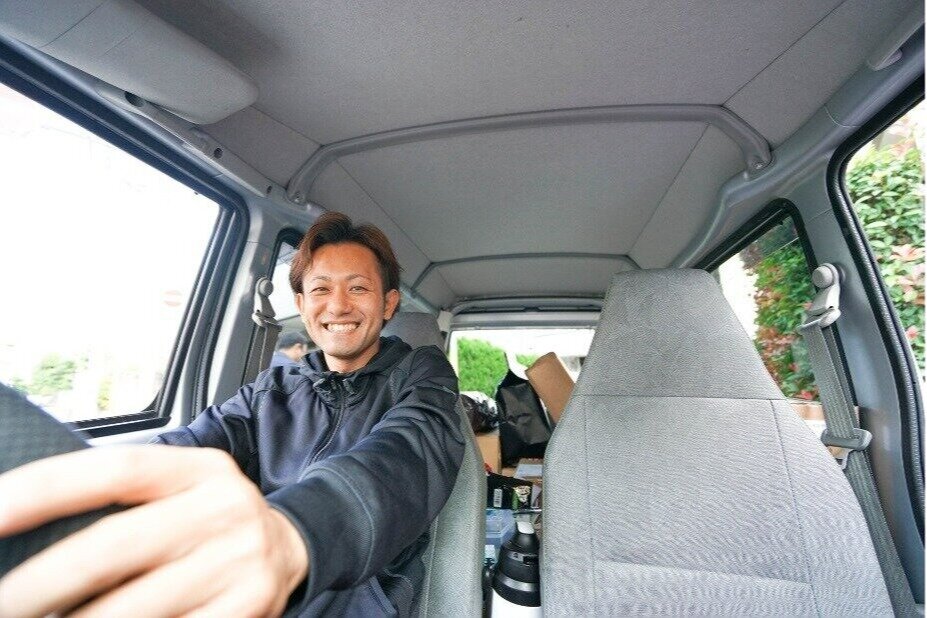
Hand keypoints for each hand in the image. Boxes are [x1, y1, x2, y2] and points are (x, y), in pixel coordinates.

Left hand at [0, 446, 308, 617]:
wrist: (293, 547)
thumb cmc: (214, 519)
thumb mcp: (183, 490)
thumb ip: (127, 500)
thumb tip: (30, 527)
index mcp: (199, 469)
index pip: (115, 469)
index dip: (46, 490)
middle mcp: (223, 509)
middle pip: (114, 545)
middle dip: (38, 584)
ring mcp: (238, 562)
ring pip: (134, 607)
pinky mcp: (248, 607)